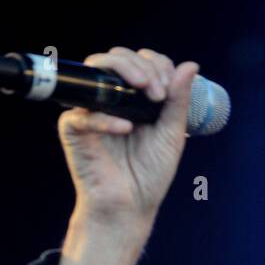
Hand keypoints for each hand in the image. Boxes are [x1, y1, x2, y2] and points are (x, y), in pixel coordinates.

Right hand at [56, 46, 199, 230]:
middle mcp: (110, 97)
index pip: (141, 61)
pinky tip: (126, 128)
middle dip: (141, 66)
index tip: (169, 90)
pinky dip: (105, 119)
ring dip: (123, 72)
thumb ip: (178, 100)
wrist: (130, 207)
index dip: (156, 65)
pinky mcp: (73, 129)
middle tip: (159, 92)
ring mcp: (89, 109)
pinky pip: (83, 113)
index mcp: (134, 96)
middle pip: (116, 56)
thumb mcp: (171, 134)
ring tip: (146, 93)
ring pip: (95, 69)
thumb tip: (191, 64)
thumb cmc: (150, 174)